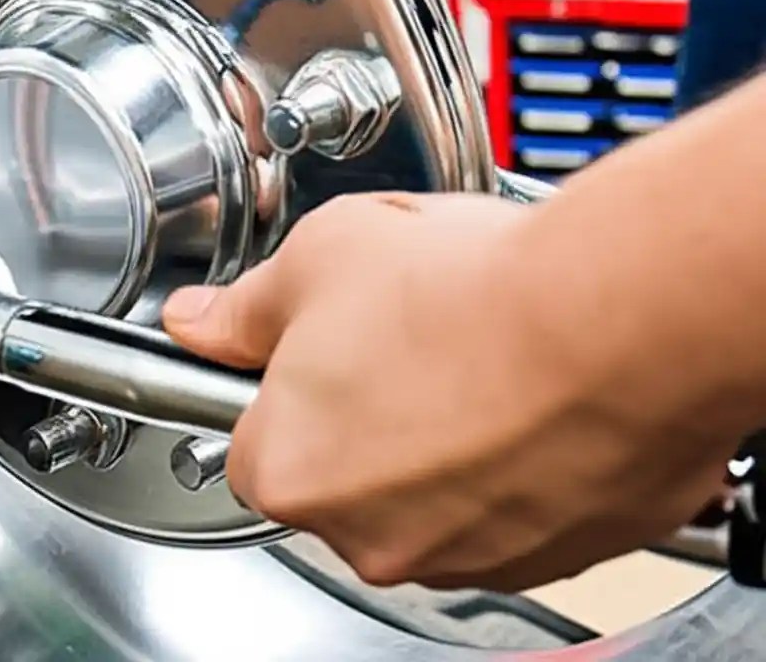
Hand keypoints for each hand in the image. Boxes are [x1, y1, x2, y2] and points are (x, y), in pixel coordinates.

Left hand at [162, 192, 737, 591]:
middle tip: (406, 342)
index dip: (285, 388)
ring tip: (477, 364)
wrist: (616, 321)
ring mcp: (454, 555)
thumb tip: (201, 322)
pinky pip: (506, 515)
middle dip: (364, 415)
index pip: (251, 443)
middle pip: (340, 477)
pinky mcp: (541, 558)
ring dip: (440, 446)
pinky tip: (529, 401)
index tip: (316, 354)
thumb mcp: (317, 258)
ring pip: (424, 501)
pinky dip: (512, 470)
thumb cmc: (471, 292)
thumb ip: (243, 308)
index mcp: (286, 467)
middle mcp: (362, 533)